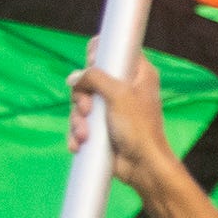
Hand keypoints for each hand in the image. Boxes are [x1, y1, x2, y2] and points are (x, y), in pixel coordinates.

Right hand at [70, 55, 180, 196]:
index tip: (92, 66)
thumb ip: (95, 77)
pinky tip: (79, 144)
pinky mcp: (103, 127)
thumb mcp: (118, 94)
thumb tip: (74, 78)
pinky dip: (78, 133)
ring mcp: (112, 108)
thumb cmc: (138, 128)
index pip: (115, 50)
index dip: (99, 56)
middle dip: (82, 97)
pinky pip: (82, 122)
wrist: (142, 167)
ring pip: (82, 102)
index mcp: (138, 73)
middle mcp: (125, 88)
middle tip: (87, 111)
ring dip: (78, 120)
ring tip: (85, 135)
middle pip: (90, 78)